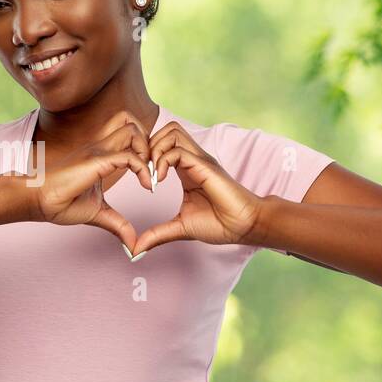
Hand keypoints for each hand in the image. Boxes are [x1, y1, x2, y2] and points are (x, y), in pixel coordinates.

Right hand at [28, 110, 154, 253]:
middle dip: (150, 143)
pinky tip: (146, 186)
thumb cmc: (61, 203)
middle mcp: (101, 147)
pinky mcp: (98, 161)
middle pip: (133, 124)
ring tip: (149, 174)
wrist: (38, 201)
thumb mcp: (98, 213)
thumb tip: (132, 244)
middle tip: (153, 170)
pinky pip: (130, 156)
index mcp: (102, 155)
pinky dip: (143, 169)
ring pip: (133, 130)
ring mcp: (99, 151)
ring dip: (148, 150)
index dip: (145, 151)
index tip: (150, 179)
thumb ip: (118, 224)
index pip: (129, 135)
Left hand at [131, 123, 263, 255]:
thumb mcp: (180, 228)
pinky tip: (159, 181)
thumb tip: (136, 250)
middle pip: (166, 130)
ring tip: (152, 175)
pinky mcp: (204, 166)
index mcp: (186, 169)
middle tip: (143, 171)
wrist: (245, 226)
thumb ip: (157, 234)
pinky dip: (162, 161)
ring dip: (154, 149)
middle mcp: (193, 159)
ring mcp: (200, 160)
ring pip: (171, 132)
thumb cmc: (220, 224)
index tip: (143, 180)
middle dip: (148, 145)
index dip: (147, 155)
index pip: (163, 143)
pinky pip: (177, 151)